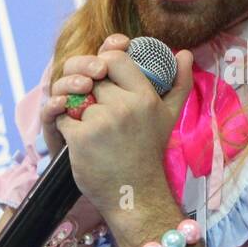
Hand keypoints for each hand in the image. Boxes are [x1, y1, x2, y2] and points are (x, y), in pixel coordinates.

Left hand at [53, 33, 192, 218]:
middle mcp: (124, 106)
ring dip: (73, 104)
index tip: (103, 75)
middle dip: (87, 85)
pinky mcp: (81, 137)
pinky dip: (65, 123)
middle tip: (91, 100)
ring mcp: (101, 121)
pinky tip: (77, 134)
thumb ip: (179, 82)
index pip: (114, 58)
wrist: (136, 193)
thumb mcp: (169, 115)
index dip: (103, 62)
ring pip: (74, 95)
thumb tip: (185, 53)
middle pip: (91, 77)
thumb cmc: (149, 151)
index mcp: (144, 96)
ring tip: (84, 118)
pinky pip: (62, 115)